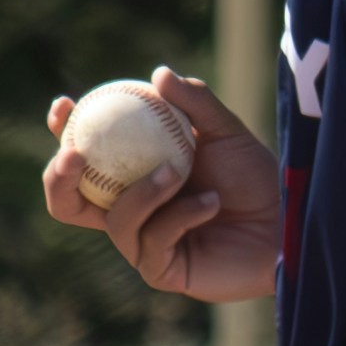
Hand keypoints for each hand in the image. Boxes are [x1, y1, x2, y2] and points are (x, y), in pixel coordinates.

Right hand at [39, 67, 281, 302]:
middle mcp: (129, 210)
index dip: (62, 132)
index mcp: (131, 174)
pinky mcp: (161, 271)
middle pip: (67, 203)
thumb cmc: (254, 177)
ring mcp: (142, 244)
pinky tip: (210, 203)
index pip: (82, 158)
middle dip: (59, 177)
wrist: (286, 223)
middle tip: (75, 154)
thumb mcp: (225, 131)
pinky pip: (151, 241)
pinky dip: (179, 215)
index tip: (65, 105)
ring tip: (178, 171)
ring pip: (114, 220)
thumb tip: (159, 74)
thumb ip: (194, 102)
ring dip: (143, 192)